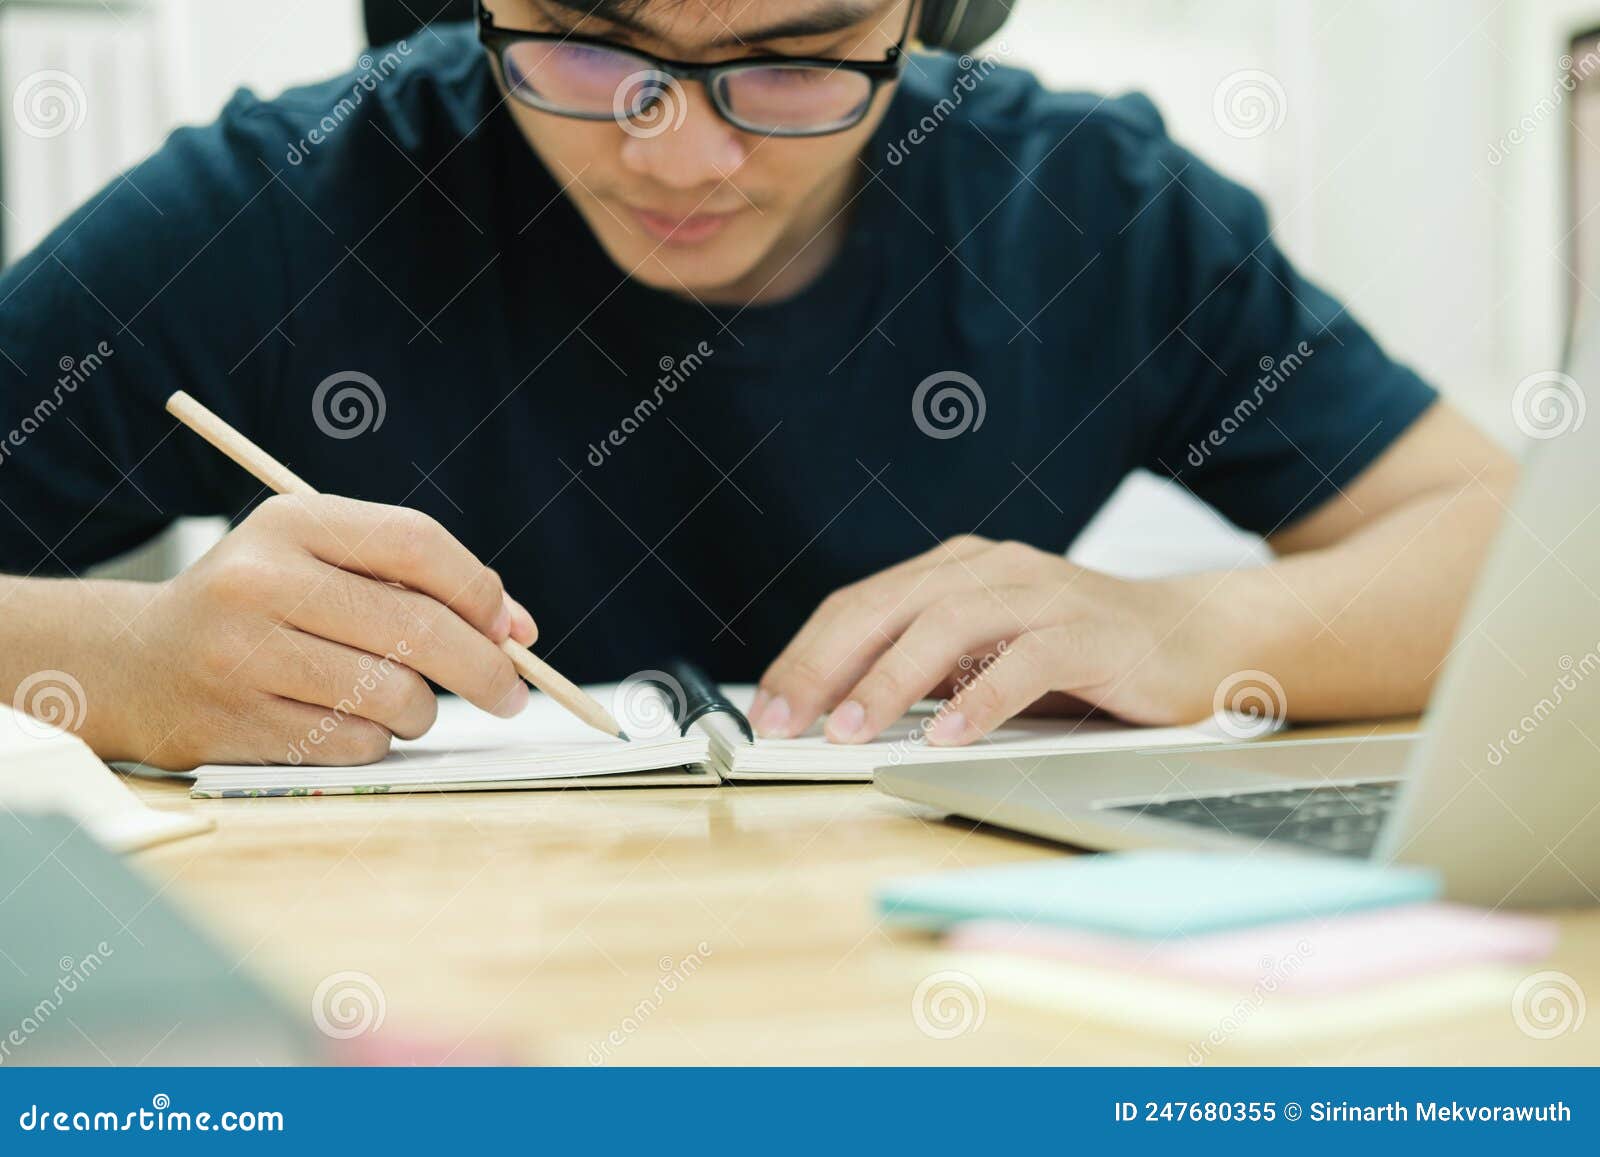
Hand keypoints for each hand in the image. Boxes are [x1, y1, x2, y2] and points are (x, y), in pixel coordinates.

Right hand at [98, 494, 537, 768]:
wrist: (136, 661)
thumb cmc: (262, 605)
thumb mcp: (320, 559)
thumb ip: (416, 581)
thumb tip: (518, 630)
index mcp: (292, 523)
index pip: (415, 543)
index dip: (480, 590)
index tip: (512, 630)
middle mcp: (261, 582)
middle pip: (417, 629)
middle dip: (484, 669)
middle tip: (511, 693)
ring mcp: (243, 656)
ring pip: (395, 697)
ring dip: (420, 711)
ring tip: (399, 701)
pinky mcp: (236, 725)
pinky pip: (356, 745)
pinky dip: (375, 741)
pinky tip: (347, 722)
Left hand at [752, 536, 1226, 746]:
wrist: (1195, 638)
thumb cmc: (1081, 656)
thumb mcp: (987, 659)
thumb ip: (926, 674)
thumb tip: (838, 715)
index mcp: (955, 571)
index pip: (860, 604)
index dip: (806, 654)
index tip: (765, 708)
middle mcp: (991, 569)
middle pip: (888, 608)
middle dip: (825, 666)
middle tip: (786, 722)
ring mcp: (1042, 593)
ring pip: (947, 626)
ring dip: (890, 682)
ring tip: (849, 731)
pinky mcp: (1090, 631)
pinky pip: (1026, 661)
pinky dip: (981, 699)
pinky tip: (948, 736)